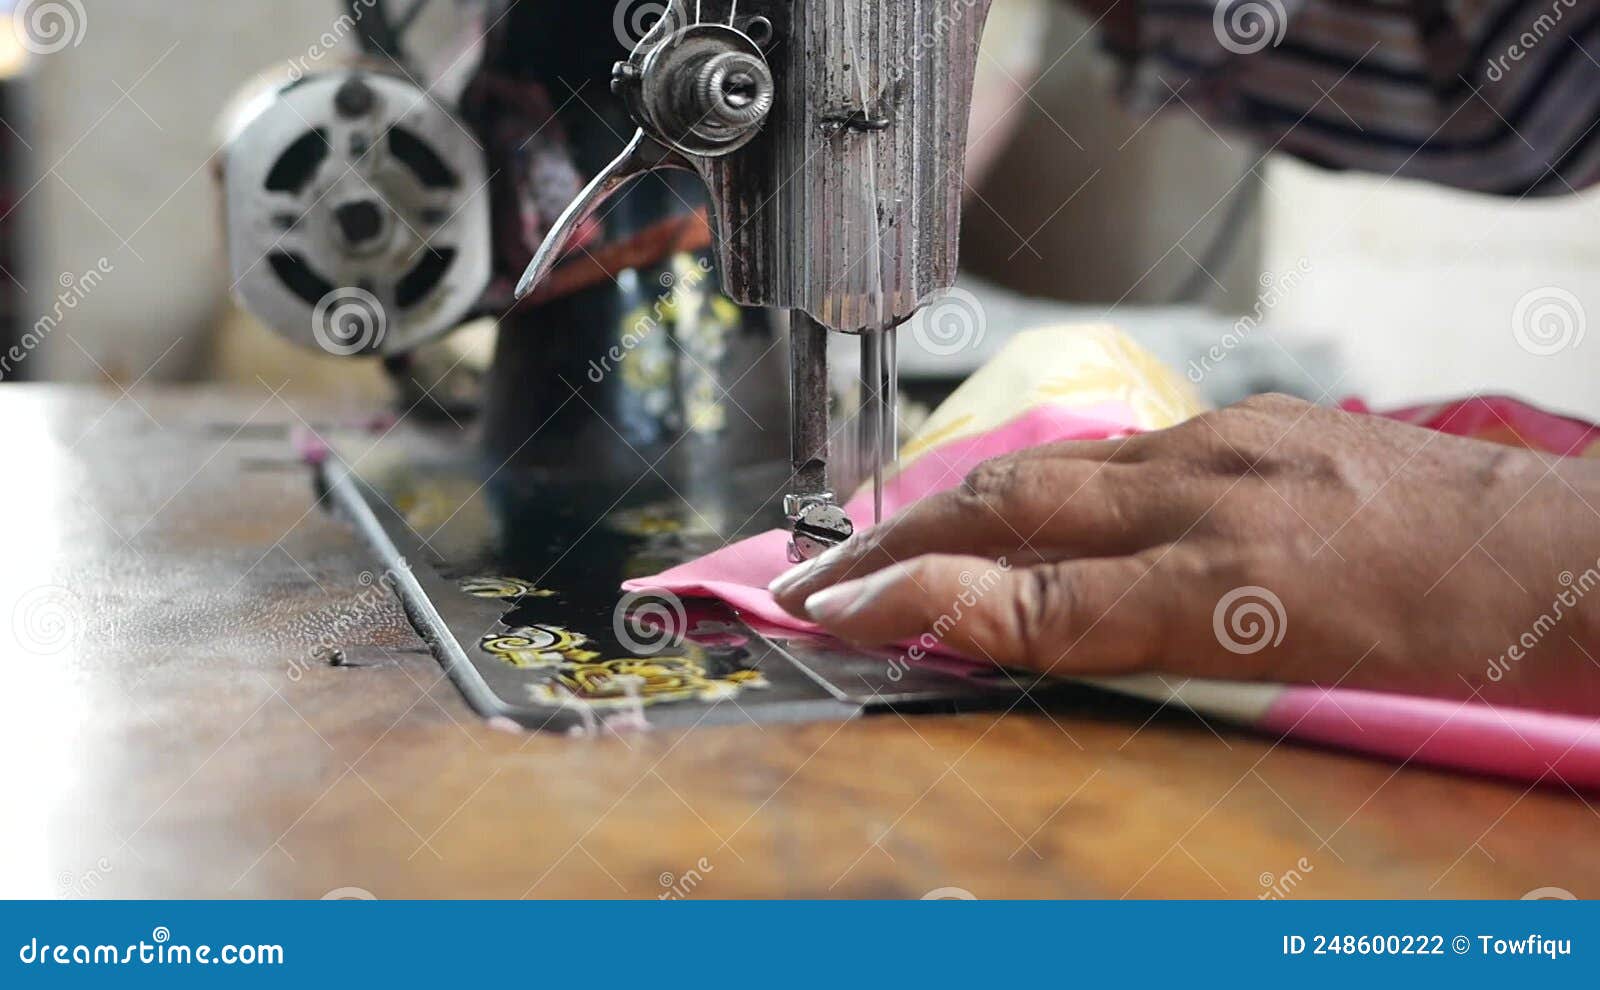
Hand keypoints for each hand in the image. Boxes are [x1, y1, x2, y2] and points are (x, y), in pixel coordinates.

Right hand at [769, 395, 1599, 714]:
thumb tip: (1009, 631)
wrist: (1561, 556)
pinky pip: (1115, 449)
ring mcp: (1227, 444)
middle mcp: (1212, 497)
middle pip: (1013, 509)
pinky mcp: (1248, 418)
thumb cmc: (1444, 638)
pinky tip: (1017, 502)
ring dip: (950, 508)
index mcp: (1225, 586)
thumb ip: (1133, 646)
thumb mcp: (1284, 676)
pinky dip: (1040, 483)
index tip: (829, 614)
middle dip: (896, 545)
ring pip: (1054, 469)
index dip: (914, 603)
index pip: (1028, 595)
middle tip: (817, 578)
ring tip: (882, 545)